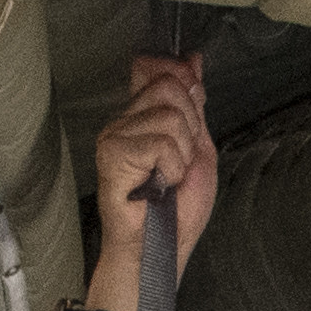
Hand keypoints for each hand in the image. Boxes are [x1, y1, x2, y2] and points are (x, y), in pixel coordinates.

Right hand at [92, 52, 219, 278]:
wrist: (160, 249)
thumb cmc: (178, 209)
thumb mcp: (198, 149)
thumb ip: (195, 106)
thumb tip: (194, 61)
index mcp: (142, 115)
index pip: (159, 68)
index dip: (184, 83)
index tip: (193, 116)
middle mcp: (124, 119)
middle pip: (170, 86)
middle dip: (190, 126)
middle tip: (179, 161)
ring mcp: (114, 134)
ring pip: (170, 115)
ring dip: (182, 153)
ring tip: (168, 177)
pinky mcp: (112, 152)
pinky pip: (162, 141)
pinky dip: (172, 167)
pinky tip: (159, 184)